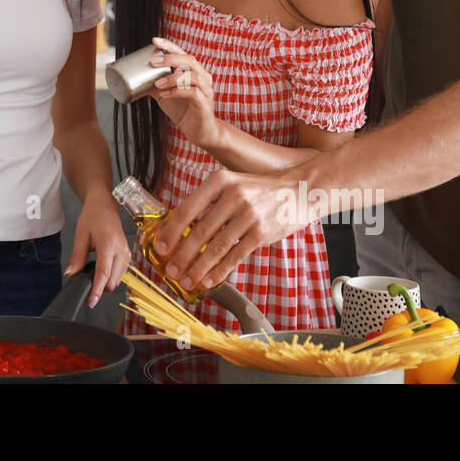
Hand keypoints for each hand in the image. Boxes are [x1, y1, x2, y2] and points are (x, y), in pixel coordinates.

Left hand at [64, 189, 130, 307]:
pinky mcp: (128, 254)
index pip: (103, 273)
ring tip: (93, 271)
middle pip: (112, 280)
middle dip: (100, 287)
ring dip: (106, 282)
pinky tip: (102, 268)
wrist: (105, 205)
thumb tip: (70, 274)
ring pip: (118, 279)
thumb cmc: (93, 217)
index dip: (97, 290)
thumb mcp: (80, 235)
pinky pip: (121, 273)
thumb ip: (76, 256)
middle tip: (86, 283)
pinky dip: (112, 275)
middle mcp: (121, 250)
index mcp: (108, 244)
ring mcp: (127, 253)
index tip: (91, 302)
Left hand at [146, 36, 221, 150]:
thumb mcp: (165, 95)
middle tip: (153, 62)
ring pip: (192, 76)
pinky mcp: (205, 103)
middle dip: (171, 59)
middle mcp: (203, 77)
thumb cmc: (183, 110)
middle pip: (189, 60)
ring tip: (157, 83)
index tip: (154, 41)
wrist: (199, 131)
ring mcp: (206, 90)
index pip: (183, 53)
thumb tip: (134, 79)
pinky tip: (164, 95)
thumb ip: (154, 86)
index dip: (169, 46)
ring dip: (172, 77)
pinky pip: (192, 93)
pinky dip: (176, 92)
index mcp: (194, 71)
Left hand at [153, 168, 316, 293]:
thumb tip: (179, 228)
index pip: (187, 209)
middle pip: (200, 232)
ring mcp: (249, 215)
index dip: (171, 231)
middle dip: (182, 255)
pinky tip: (208, 280)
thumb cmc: (259, 190)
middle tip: (170, 270)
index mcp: (219, 180)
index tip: (160, 248)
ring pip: (216, 247)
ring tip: (186, 279)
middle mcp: (233, 195)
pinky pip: (235, 256)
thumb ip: (208, 202)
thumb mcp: (231, 184)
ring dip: (198, 268)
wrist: (298, 190)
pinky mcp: (262, 233)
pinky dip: (219, 271)